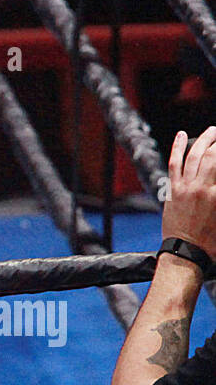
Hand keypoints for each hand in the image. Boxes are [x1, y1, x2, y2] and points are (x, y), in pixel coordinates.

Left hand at [163, 126, 215, 255]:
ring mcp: (185, 188)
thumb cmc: (213, 241)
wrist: (186, 254)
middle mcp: (202, 188)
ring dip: (204, 140)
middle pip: (213, 155)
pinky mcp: (173, 191)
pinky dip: (177, 148)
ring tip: (213, 131)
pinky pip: (174, 164)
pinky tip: (182, 135)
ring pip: (194, 156)